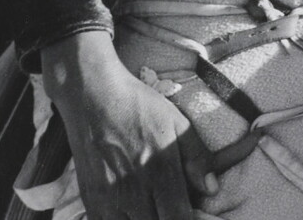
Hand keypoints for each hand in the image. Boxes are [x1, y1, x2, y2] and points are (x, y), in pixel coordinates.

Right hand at [41, 32, 217, 219]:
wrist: (91, 94)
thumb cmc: (138, 106)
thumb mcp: (177, 123)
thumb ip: (197, 158)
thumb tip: (212, 188)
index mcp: (161, 173)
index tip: (190, 214)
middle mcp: (134, 191)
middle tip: (170, 208)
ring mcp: (109, 198)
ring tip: (150, 208)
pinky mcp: (90, 199)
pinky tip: (129, 212)